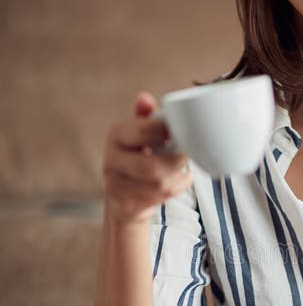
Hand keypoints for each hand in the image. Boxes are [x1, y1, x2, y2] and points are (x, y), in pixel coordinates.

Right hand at [103, 92, 192, 223]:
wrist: (123, 199)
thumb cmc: (138, 159)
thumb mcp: (140, 135)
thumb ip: (147, 117)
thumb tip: (144, 98)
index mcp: (117, 136)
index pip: (144, 130)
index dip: (167, 131)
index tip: (180, 132)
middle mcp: (111, 161)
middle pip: (153, 166)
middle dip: (177, 163)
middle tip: (186, 158)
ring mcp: (116, 186)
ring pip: (160, 185)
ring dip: (179, 179)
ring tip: (183, 172)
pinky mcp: (125, 206)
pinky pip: (159, 199)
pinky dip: (175, 191)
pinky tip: (176, 184)